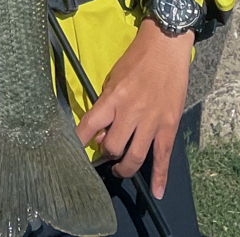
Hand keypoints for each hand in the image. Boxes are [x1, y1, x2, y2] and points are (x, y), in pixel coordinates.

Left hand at [76, 19, 194, 198]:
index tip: (70, 154)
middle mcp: (131, 112)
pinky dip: (160, 177)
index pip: (89, 126)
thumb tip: (101, 133)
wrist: (166, 48)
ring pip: (135, 157)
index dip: (78, 143)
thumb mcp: (113, 78)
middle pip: (112, 147)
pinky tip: (156, 191)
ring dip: (125, 168)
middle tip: (105, 153)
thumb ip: (106, 105)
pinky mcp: (169, 126)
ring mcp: (151, 121)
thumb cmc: (136, 60)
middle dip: (106, 154)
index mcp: (113, 98)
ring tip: (120, 169)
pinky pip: (163, 156)